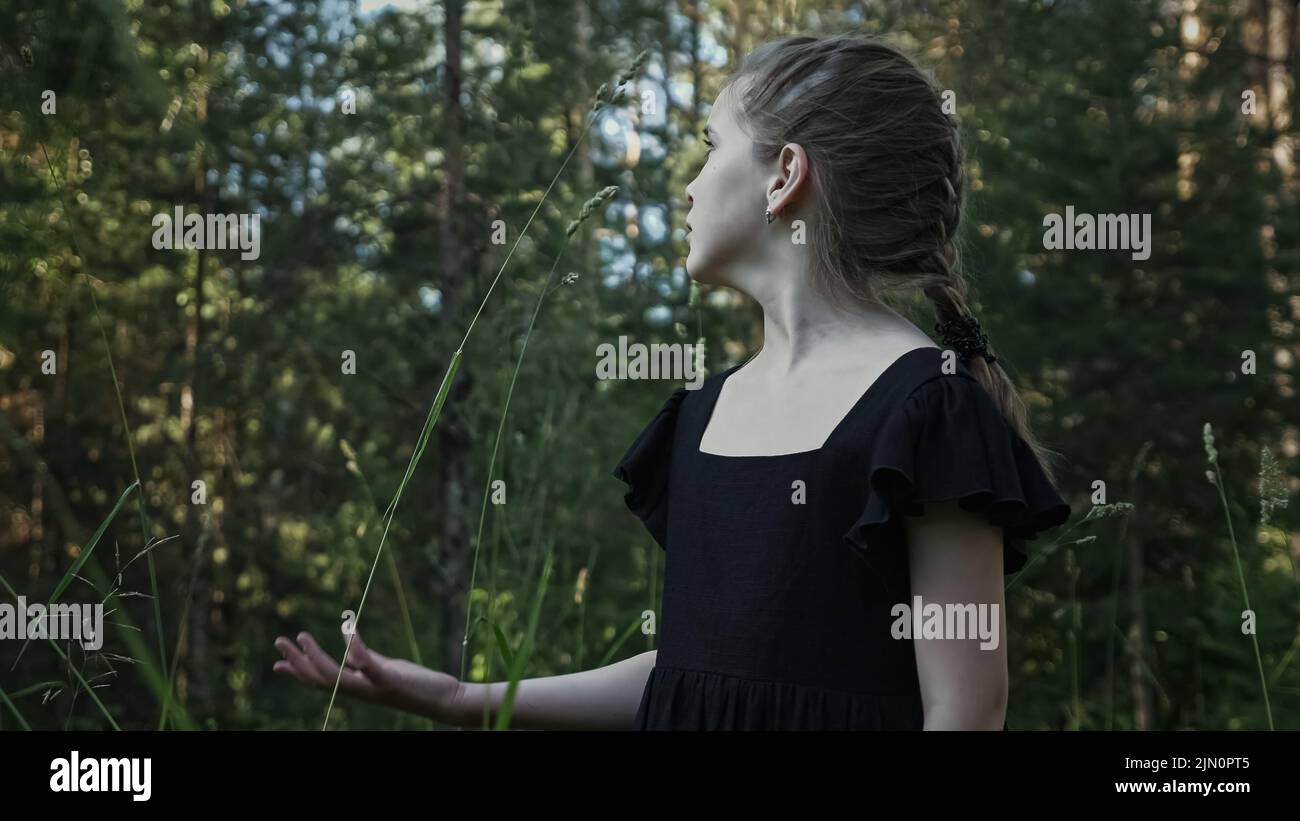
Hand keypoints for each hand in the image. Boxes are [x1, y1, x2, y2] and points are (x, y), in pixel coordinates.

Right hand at [273, 625, 462, 723]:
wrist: (444, 699)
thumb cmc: (416, 684)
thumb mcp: (386, 669)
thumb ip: (367, 661)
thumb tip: (352, 650)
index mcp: (359, 686)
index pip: (321, 681)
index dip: (298, 673)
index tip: (276, 664)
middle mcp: (361, 690)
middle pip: (320, 679)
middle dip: (297, 662)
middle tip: (279, 641)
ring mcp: (374, 687)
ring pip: (335, 676)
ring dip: (315, 657)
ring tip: (301, 636)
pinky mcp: (390, 681)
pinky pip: (367, 666)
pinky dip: (355, 649)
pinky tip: (347, 631)